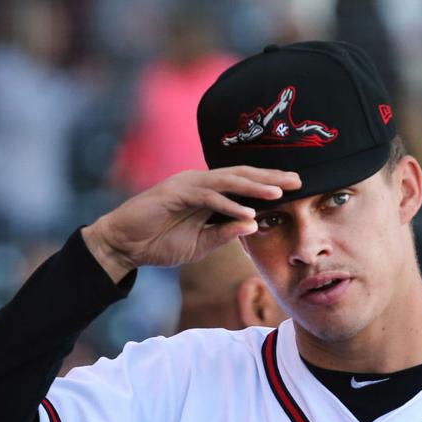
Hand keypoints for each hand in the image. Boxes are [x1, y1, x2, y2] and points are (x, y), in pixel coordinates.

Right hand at [82, 167, 300, 280]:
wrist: (123, 246)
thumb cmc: (159, 243)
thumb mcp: (200, 244)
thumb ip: (225, 233)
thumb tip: (253, 225)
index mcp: (206, 193)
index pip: (242, 184)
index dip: (268, 184)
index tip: (295, 189)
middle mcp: (199, 182)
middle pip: (240, 175)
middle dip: (269, 177)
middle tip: (298, 180)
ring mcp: (186, 184)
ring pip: (226, 180)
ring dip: (253, 186)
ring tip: (278, 192)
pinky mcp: (174, 192)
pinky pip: (206, 197)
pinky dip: (227, 204)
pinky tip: (246, 212)